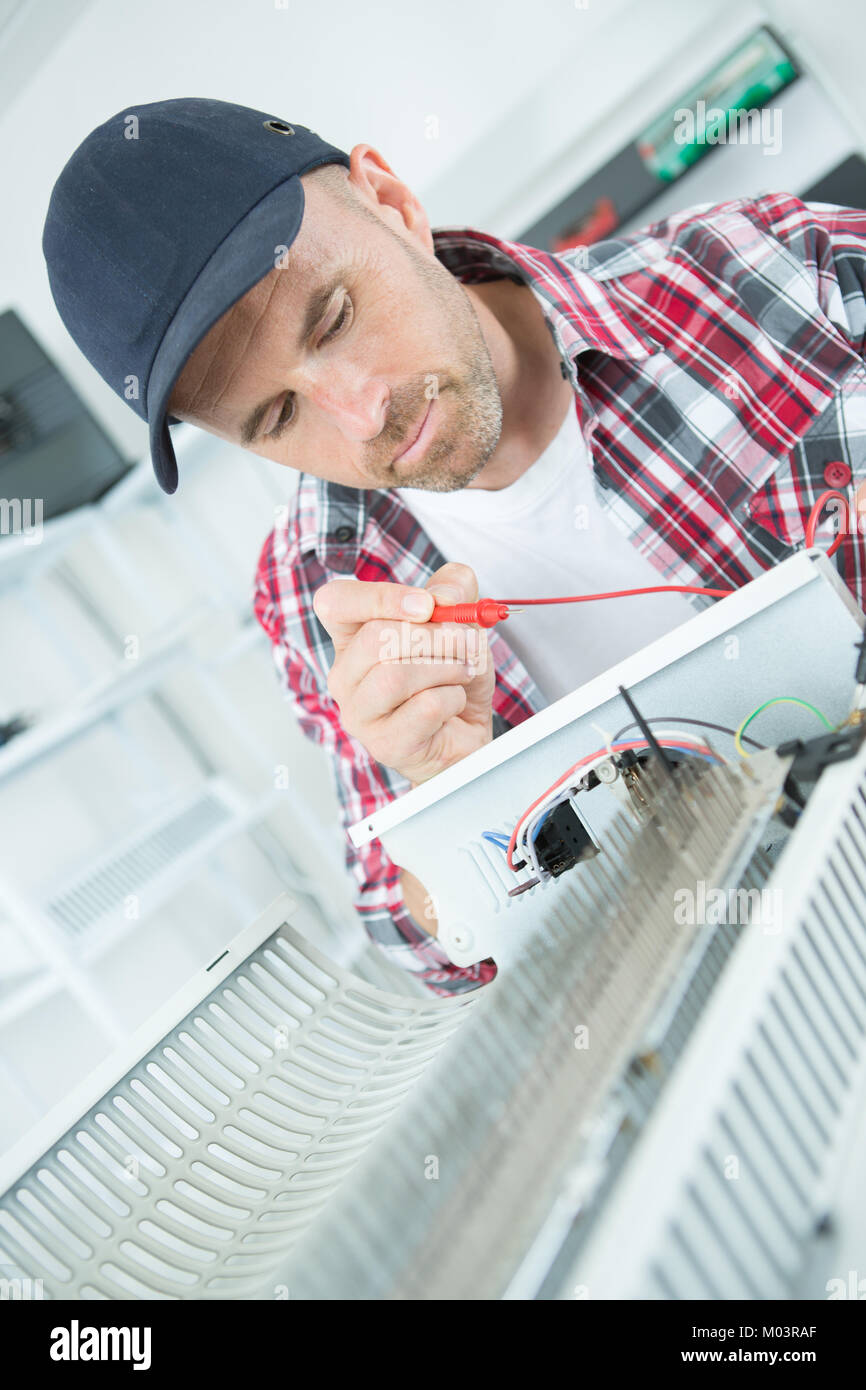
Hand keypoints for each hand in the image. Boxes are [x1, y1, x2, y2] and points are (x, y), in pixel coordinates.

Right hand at [313, 561, 494, 784]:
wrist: (469, 733)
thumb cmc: (452, 676)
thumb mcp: (460, 620)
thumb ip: (454, 588)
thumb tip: (442, 595)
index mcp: (352, 637)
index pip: (334, 602)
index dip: (379, 597)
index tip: (427, 605)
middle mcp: (344, 676)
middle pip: (375, 638)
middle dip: (435, 635)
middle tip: (465, 644)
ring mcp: (359, 714)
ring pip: (395, 676)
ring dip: (447, 667)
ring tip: (463, 672)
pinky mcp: (384, 744)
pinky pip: (424, 707)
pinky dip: (454, 697)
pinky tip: (454, 703)